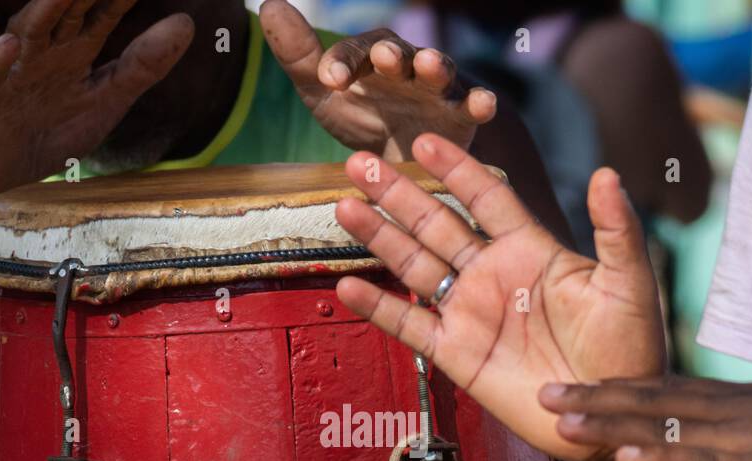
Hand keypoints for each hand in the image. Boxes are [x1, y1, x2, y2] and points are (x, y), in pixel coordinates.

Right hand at [0, 0, 193, 209]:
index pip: (104, 12)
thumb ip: (144, 65)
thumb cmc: (54, 132)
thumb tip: (187, 21)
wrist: (6, 177)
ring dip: (42, 10)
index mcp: (76, 50)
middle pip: (64, 9)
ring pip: (27, 32)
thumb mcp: (108, 100)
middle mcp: (44, 49)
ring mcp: (13, 70)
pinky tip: (8, 45)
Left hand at [260, 0, 495, 160]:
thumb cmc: (361, 115)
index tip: (329, 79)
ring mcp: (436, 90)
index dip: (343, 62)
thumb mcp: (323, 92)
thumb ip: (299, 56)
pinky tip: (483, 104)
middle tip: (384, 57)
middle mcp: (405, 67)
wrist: (403, 155)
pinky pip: (473, 107)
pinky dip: (480, 103)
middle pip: (401, 54)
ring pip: (439, 72)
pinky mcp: (461, 118)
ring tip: (430, 66)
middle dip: (393, 55)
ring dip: (436, 67)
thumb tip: (269, 4)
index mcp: (369, 59)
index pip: (354, 52)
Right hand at [334, 135, 665, 460]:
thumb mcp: (630, 283)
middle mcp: (494, 275)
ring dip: (380, 237)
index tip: (426, 140)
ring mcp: (471, 313)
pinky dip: (379, 307)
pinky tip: (349, 285)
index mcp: (532, 251)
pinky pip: (410, 325)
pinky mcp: (456, 353)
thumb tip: (607, 173)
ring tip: (345, 207)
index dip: (456, 169)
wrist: (609, 415)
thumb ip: (616, 229)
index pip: (487, 199)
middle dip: (399, 194)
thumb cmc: (629, 350)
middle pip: (437, 224)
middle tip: (362, 163)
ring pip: (415, 266)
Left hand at [538, 330, 751, 460]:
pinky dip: (661, 459)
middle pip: (652, 400)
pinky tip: (623, 460)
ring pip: (664, 425)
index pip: (669, 390)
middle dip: (594, 398)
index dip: (618, 390)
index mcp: (744, 402)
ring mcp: (746, 437)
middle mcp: (736, 411)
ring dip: (609, 422)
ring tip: (558, 418)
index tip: (576, 389)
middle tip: (541, 394)